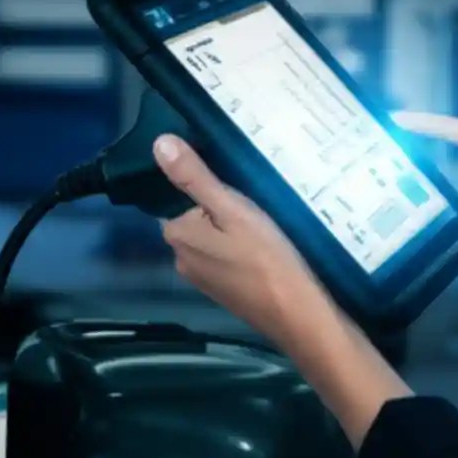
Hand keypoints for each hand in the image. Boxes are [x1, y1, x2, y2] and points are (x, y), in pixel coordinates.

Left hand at [152, 133, 331, 344]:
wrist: (297, 314)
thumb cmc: (267, 258)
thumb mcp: (233, 209)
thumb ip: (195, 177)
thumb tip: (159, 142)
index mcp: (178, 234)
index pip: (178, 196)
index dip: (206, 185)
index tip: (237, 182)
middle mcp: (182, 258)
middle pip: (196, 217)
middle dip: (222, 207)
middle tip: (257, 199)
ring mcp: (203, 278)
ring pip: (213, 238)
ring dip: (233, 229)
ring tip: (266, 221)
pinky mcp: (224, 291)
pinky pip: (227, 257)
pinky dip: (242, 249)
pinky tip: (267, 247)